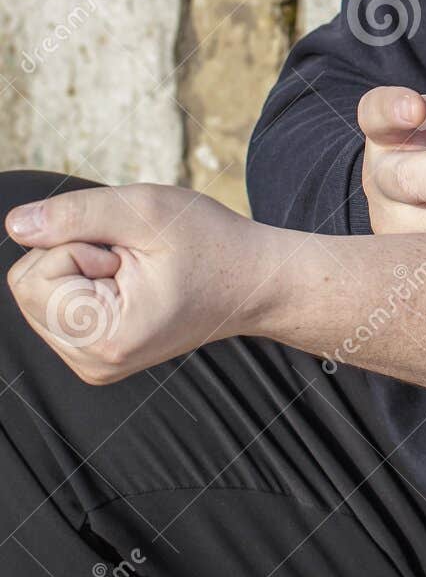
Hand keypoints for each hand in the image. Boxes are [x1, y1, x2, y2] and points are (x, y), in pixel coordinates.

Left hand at [4, 183, 266, 383]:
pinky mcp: (96, 352)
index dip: (77, 246)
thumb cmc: (211, 244)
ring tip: (134, 268)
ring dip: (80, 265)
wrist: (252, 281)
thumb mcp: (145, 211)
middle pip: (29, 287)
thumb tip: (16, 223)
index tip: (128, 253)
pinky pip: (58, 302)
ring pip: (40, 292)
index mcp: (104, 341)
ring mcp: (93, 363)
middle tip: (131, 259)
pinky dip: (85, 278)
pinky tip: (129, 280)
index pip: (32, 278)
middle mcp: (91, 364)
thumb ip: (74, 215)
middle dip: (74, 254)